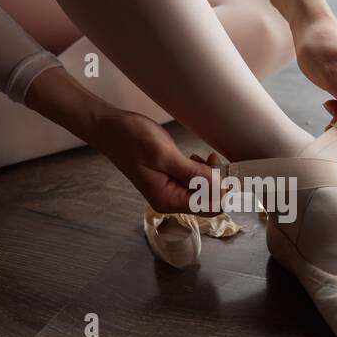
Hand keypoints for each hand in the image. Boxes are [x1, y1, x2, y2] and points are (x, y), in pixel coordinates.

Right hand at [90, 109, 213, 212]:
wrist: (110, 128)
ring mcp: (169, 189)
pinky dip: (199, 169)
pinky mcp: (169, 178)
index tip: (227, 170)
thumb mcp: (165, 156)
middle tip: (212, 157)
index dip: (223, 192)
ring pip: (202, 189)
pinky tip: (194, 157)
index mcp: (168, 200)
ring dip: (208, 174)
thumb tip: (220, 187)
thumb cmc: (132, 140)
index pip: (209, 207)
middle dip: (216, 181)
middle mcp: (170, 200)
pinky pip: (193, 180)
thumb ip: (193, 173)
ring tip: (202, 155)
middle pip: (207, 200)